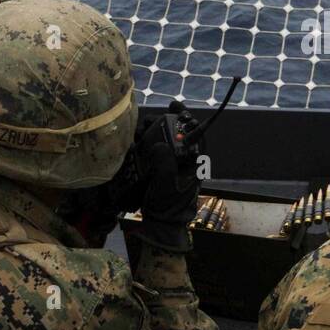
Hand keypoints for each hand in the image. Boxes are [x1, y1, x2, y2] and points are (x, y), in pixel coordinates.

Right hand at [135, 105, 201, 251]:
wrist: (160, 224)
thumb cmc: (168, 206)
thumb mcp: (167, 185)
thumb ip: (165, 165)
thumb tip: (159, 145)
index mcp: (194, 161)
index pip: (194, 133)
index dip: (185, 116)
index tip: (174, 104)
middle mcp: (184, 159)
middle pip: (176, 132)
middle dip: (163, 122)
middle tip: (150, 118)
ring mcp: (170, 163)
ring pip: (163, 139)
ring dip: (152, 130)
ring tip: (142, 127)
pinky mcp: (158, 168)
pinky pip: (153, 149)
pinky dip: (144, 142)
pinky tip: (135, 138)